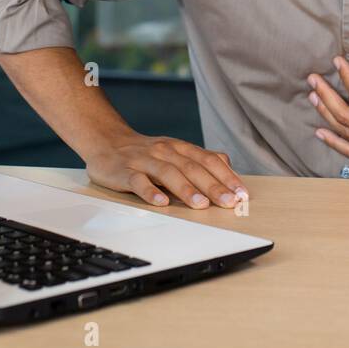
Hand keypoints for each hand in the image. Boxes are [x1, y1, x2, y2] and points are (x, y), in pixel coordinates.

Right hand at [84, 134, 248, 208]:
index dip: (226, 176)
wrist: (106, 142)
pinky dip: (150, 192)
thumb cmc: (146, 153)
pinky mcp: (124, 171)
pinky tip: (161, 203)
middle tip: (230, 202)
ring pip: (168, 173)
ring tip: (201, 205)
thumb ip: (199, 159)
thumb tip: (228, 165)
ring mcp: (144, 161)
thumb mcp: (175, 151)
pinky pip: (138, 181)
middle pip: (192, 167)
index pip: (208, 160)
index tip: (242, 193)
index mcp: (180, 148)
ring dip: (186, 189)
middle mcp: (165, 152)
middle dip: (213, 186)